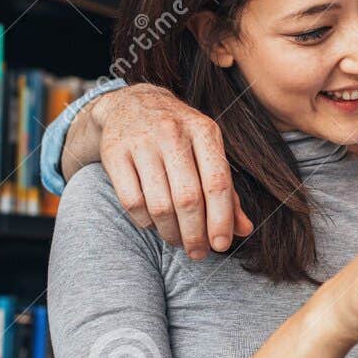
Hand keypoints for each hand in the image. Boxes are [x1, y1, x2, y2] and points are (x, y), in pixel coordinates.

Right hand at [91, 84, 252, 258]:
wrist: (131, 104)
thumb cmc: (179, 136)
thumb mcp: (207, 152)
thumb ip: (227, 191)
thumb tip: (244, 229)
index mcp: (204, 130)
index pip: (217, 183)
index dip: (220, 219)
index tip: (220, 245)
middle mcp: (172, 131)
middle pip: (188, 198)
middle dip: (195, 234)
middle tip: (198, 252)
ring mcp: (140, 141)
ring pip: (159, 204)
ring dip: (171, 232)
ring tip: (177, 241)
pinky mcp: (114, 152)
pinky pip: (132, 202)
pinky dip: (145, 222)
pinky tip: (154, 223)